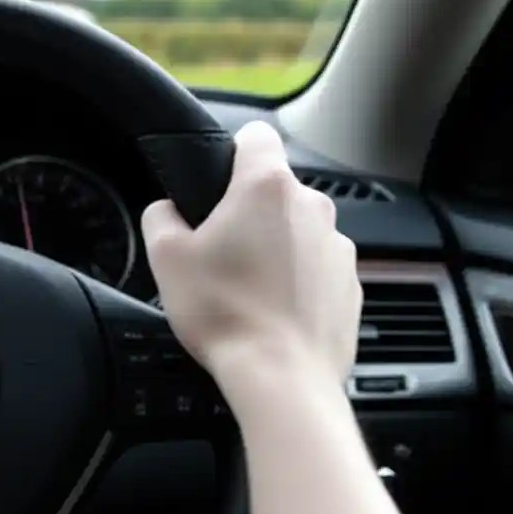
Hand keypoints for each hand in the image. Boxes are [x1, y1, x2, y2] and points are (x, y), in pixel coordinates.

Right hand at [140, 120, 360, 398]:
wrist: (281, 378)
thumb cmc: (224, 312)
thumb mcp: (166, 258)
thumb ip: (160, 216)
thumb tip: (168, 209)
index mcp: (266, 187)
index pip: (256, 136)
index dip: (232, 153)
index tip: (217, 183)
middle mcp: (312, 207)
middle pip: (275, 189)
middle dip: (249, 211)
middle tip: (219, 251)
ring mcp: (338, 247)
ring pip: (298, 230)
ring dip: (276, 246)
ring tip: (246, 288)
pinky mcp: (352, 285)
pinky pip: (317, 268)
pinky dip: (298, 281)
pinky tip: (273, 311)